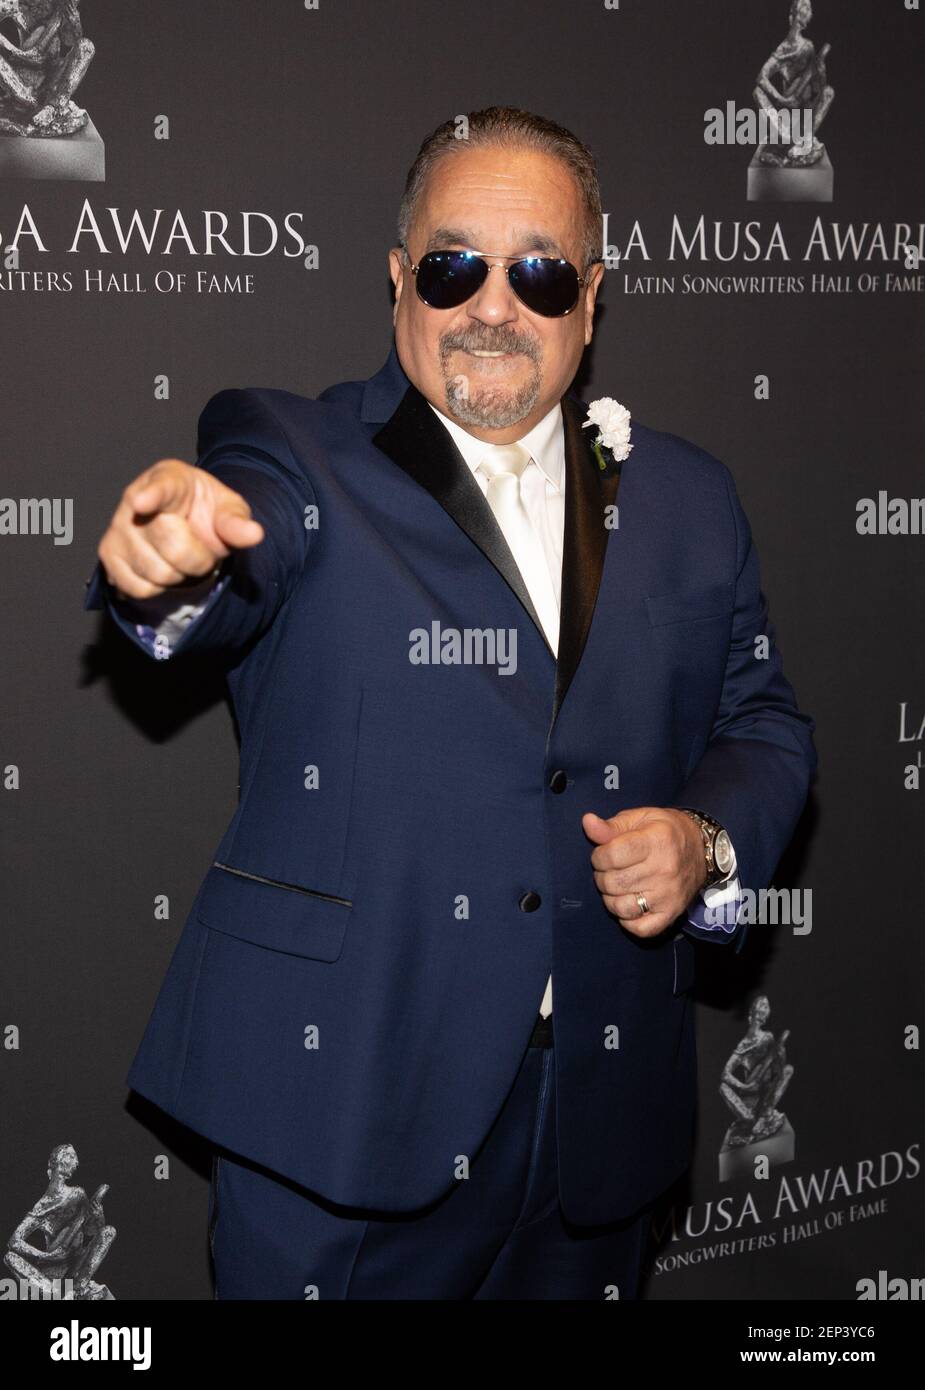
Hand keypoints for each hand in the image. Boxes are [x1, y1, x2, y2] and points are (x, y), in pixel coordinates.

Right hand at [96, 458, 263, 600]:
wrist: (183, 523)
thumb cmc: (206, 511)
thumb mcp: (228, 509)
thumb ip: (237, 521)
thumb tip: (254, 534)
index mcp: (169, 479)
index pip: (160, 488)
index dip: (151, 496)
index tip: (142, 501)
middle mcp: (134, 499)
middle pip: (172, 546)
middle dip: (198, 558)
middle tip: (200, 547)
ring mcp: (117, 528)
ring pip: (157, 573)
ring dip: (180, 574)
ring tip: (181, 556)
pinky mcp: (108, 556)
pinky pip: (140, 588)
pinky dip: (159, 588)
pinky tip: (162, 567)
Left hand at [582, 806, 706, 937]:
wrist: (703, 849)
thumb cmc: (665, 831)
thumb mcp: (641, 818)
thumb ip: (612, 825)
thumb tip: (587, 822)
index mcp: (656, 841)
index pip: (611, 856)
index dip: (599, 855)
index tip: (604, 853)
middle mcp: (664, 870)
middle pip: (613, 882)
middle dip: (602, 875)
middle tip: (610, 869)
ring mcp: (668, 895)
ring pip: (621, 907)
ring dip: (611, 898)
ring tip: (617, 886)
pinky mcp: (671, 914)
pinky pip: (640, 929)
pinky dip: (627, 920)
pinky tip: (629, 904)